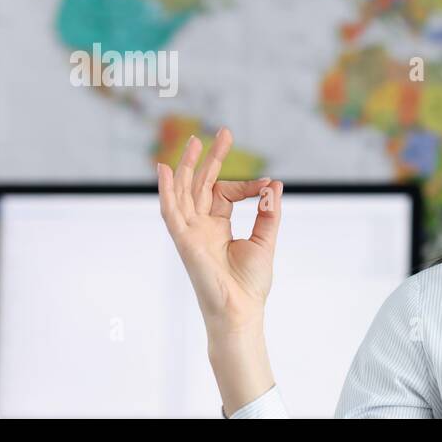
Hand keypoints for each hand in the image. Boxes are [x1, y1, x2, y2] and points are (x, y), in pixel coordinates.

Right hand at [155, 127, 283, 413]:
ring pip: (186, 192)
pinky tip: (166, 170)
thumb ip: (268, 211)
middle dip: (211, 158)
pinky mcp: (184, 239)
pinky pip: (171, 211)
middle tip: (224, 132)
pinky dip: (167, 190)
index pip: (226, 193)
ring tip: (194, 141)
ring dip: (189, 166)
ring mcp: (190, 231)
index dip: (248, 185)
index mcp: (218, 226)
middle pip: (202, 184)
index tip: (267, 186)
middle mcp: (201, 226)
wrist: (240, 309)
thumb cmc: (251, 283)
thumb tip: (275, 184)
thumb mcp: (265, 240)